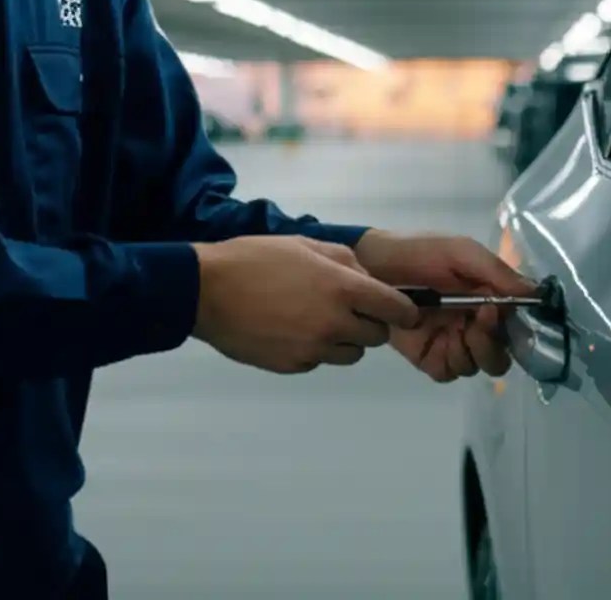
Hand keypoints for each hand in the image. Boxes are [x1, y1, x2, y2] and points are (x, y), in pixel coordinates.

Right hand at [192, 236, 420, 373]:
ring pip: (350, 355)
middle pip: (376, 337)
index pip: (396, 309)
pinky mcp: (293, 366)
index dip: (403, 310)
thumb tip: (367, 278)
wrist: (207, 291)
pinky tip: (289, 330)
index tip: (400, 310)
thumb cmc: (254, 259)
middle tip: (346, 310)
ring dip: (343, 341)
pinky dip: (313, 350)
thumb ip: (344, 260)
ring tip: (314, 320)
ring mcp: (313, 349)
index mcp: (342, 289)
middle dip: (368, 324)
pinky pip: (318, 361)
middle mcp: (334, 323)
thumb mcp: (303, 245)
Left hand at [354, 230, 534, 381]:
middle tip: (473, 325)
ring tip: (452, 330)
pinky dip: (449, 362)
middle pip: (500, 357)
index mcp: (488, 301)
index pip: (515, 328)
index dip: (513, 328)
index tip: (493, 312)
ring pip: (476, 367)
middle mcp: (474, 325)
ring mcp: (451, 342)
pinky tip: (440, 342)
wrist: (373, 263)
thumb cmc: (419, 252)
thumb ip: (497, 272)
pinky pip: (447, 372)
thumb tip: (535, 293)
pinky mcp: (427, 356)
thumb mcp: (461, 252)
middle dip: (492, 346)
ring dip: (470, 352)